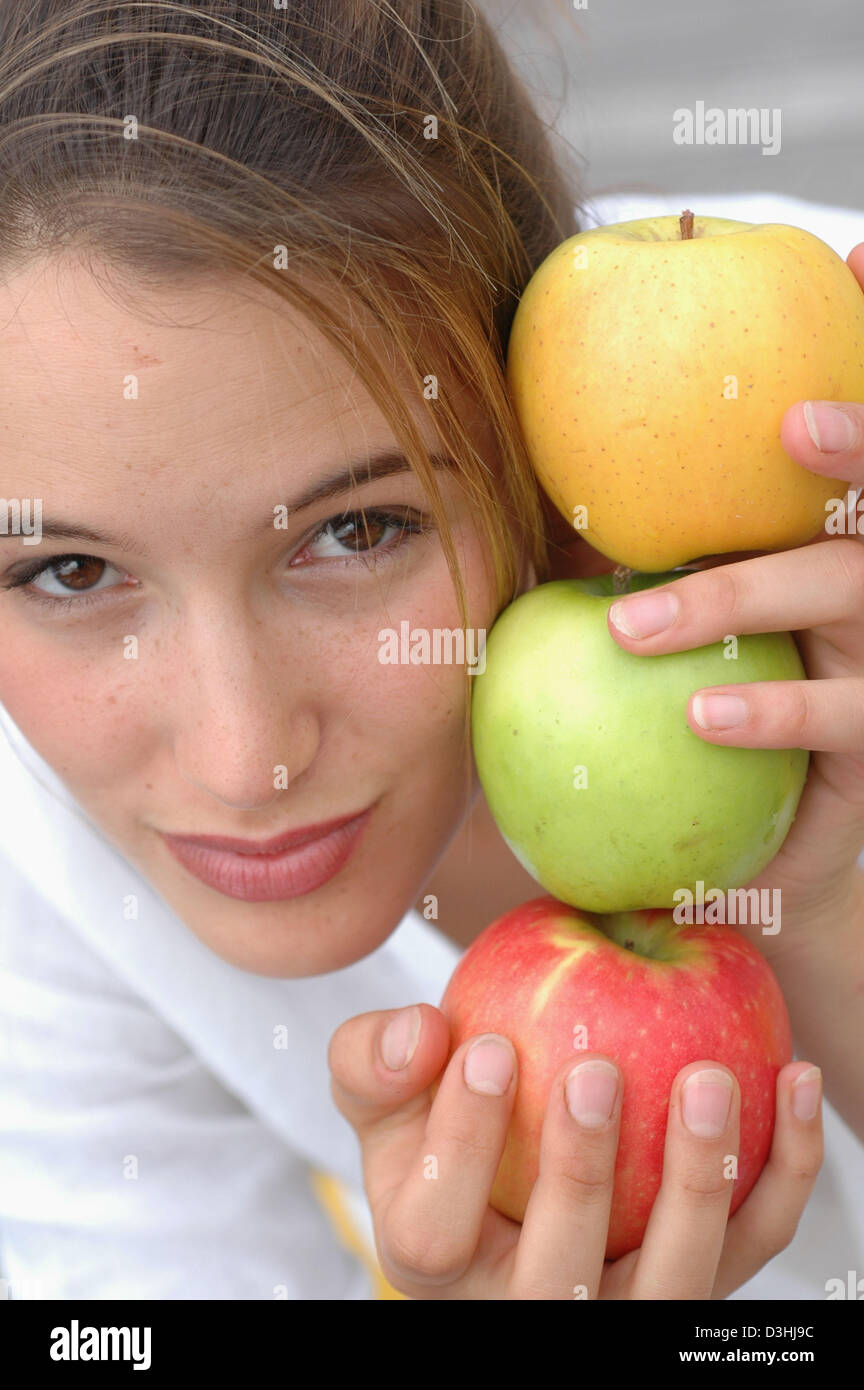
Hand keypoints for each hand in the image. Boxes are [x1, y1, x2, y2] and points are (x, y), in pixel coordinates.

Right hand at [328, 1005, 822, 1298]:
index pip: (432, 1229)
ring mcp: (623, 1307)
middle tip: (596, 1071)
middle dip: (576, 1175)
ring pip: (671, 1280)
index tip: (490, 1046)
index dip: (459, 1142)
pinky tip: (794, 1079)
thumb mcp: (386, 1098)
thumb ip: (375, 1060)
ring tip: (709, 1078)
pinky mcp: (698, 1283)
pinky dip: (786, 1167)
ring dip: (697, 1182)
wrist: (513, 1172)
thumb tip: (419, 1031)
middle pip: (556, 1280)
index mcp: (433, 1259)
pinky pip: (754, 1242)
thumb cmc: (441, 1128)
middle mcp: (527, 1307)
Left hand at [601, 240, 863, 935]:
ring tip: (639, 619)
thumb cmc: (704, 710)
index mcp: (828, 536)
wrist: (753, 850)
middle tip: (790, 424)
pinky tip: (699, 716)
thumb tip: (527, 441)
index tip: (855, 255)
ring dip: (745, 596)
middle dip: (856, 452)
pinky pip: (838, 724)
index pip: (851, 450)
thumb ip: (621, 535)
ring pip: (851, 598)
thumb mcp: (670, 612)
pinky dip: (770, 714)